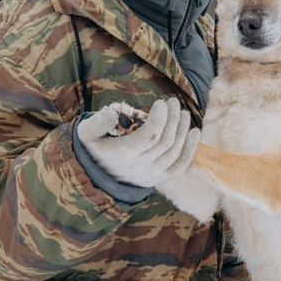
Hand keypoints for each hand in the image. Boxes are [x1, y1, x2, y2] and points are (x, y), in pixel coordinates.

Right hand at [76, 98, 198, 187]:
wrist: (97, 175)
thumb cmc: (94, 146)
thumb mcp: (86, 132)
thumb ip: (97, 121)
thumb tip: (113, 111)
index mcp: (122, 154)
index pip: (150, 137)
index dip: (160, 119)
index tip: (161, 103)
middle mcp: (139, 167)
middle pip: (165, 142)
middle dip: (173, 119)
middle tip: (173, 102)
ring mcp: (151, 175)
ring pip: (174, 152)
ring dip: (182, 130)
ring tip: (183, 113)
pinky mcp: (159, 178)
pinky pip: (180, 166)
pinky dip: (190, 149)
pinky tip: (194, 132)